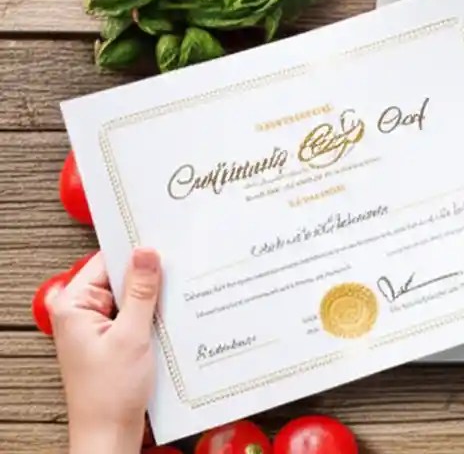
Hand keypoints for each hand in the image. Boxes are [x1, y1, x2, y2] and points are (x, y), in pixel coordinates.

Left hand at [54, 249, 162, 453]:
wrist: (109, 433)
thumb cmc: (110, 394)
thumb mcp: (131, 336)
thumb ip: (140, 291)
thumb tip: (146, 252)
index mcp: (73, 305)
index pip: (106, 261)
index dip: (136, 251)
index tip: (165, 242)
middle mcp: (80, 313)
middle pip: (120, 278)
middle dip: (149, 277)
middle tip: (178, 272)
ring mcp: (96, 326)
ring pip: (131, 296)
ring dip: (153, 298)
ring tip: (175, 299)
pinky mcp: (111, 339)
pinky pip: (134, 314)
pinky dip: (152, 315)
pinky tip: (169, 319)